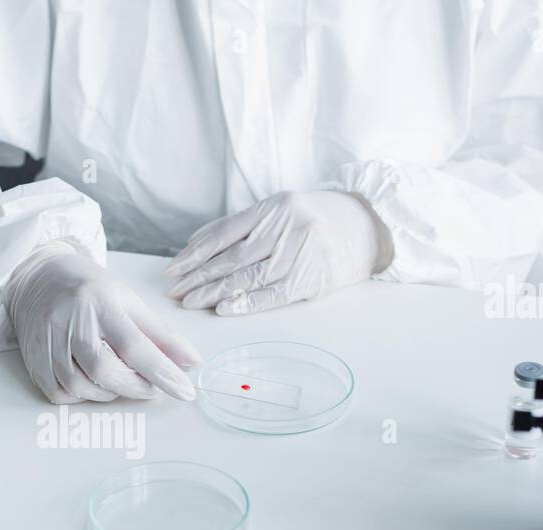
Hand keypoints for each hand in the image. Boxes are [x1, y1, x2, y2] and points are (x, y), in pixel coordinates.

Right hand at [6, 241, 200, 403]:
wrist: (39, 278)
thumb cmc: (91, 291)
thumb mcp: (129, 301)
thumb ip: (160, 334)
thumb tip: (191, 363)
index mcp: (100, 302)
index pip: (135, 345)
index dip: (162, 372)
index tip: (185, 391)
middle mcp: (70, 321)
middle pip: (105, 371)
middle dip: (136, 388)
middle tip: (152, 388)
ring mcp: (47, 342)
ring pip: (82, 387)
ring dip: (109, 395)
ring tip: (122, 382)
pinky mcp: (32, 358)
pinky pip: (59, 394)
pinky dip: (82, 397)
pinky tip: (93, 385)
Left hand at [165, 191, 388, 315]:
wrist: (368, 227)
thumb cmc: (315, 220)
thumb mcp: (281, 210)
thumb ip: (241, 225)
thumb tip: (195, 243)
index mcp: (274, 207)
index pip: (225, 233)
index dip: (196, 253)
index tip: (174, 269)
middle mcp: (286, 227)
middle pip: (233, 257)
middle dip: (200, 276)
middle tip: (177, 292)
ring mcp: (301, 252)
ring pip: (250, 276)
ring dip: (217, 292)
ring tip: (193, 302)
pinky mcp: (314, 278)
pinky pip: (274, 294)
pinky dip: (248, 303)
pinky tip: (226, 309)